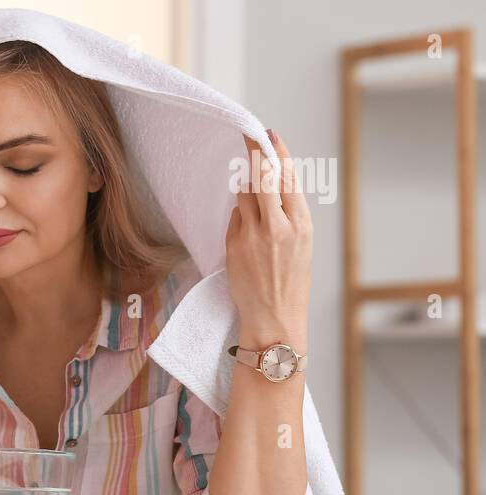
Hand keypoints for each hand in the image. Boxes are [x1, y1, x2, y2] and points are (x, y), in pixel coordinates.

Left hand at [226, 130, 312, 350]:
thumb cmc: (290, 281)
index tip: (268, 135)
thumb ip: (289, 215)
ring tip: (250, 185)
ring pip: (245, 193)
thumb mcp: (302, 244)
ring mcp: (255, 235)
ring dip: (246, 185)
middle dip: (255, 152)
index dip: (277, 152)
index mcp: (302, 224)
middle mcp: (279, 226)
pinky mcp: (235, 244)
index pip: (289, 177)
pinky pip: (235, 217)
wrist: (275, 317)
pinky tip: (245, 222)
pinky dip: (239, 214)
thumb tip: (271, 185)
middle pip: (264, 177)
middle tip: (248, 134)